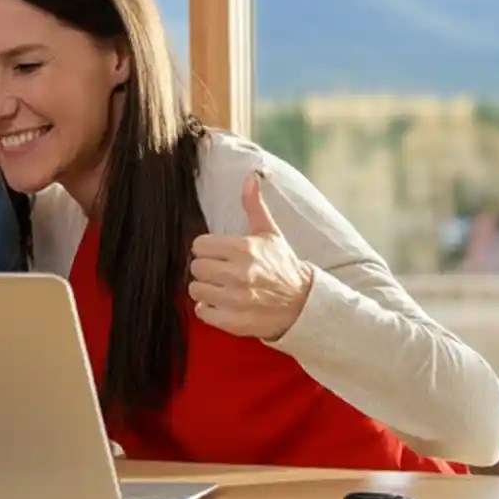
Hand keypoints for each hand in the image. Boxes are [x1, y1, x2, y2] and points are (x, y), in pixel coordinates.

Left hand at [188, 171, 314, 340]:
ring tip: (220, 288)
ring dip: (205, 290)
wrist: (302, 304)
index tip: (217, 253)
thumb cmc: (282, 265)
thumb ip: (254, 205)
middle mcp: (239, 274)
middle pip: (195, 268)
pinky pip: (203, 313)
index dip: (206, 249)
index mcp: (244, 249)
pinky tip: (222, 304)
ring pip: (196, 290)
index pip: (199, 245)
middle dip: (204, 269)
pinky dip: (209, 310)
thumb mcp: (269, 233)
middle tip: (218, 271)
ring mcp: (236, 300)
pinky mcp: (234, 321)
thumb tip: (251, 176)